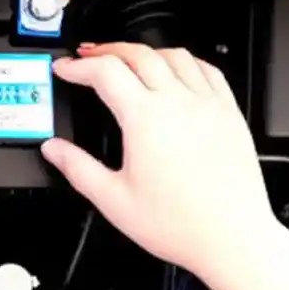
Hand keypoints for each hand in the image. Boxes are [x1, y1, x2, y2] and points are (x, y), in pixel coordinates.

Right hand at [41, 42, 288, 289]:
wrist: (233, 239)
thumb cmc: (182, 225)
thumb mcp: (114, 200)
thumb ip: (78, 168)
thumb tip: (55, 149)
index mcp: (146, 119)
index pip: (105, 72)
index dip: (77, 66)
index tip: (65, 70)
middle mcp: (179, 103)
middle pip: (137, 54)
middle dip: (106, 50)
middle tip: (88, 58)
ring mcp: (208, 105)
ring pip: (174, 55)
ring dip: (145, 51)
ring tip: (128, 59)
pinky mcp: (229, 114)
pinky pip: (208, 70)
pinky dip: (185, 62)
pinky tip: (177, 71)